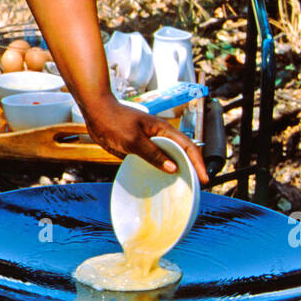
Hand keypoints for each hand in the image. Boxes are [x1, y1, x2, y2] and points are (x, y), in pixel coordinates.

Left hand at [83, 94, 208, 184]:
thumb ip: (153, 154)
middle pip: (180, 153)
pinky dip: (159, 171)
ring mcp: (149, 142)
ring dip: (175, 171)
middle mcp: (159, 136)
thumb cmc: (115, 121)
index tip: (204, 179)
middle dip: (190, 168)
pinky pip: (153, 160)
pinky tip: (158, 182)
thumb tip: (173, 168)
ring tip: (180, 188)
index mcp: (163, 130)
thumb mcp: (133, 140)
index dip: (198, 162)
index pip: (188, 146)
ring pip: (167, 158)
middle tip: (195, 187)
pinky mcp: (139, 147)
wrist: (96, 112)